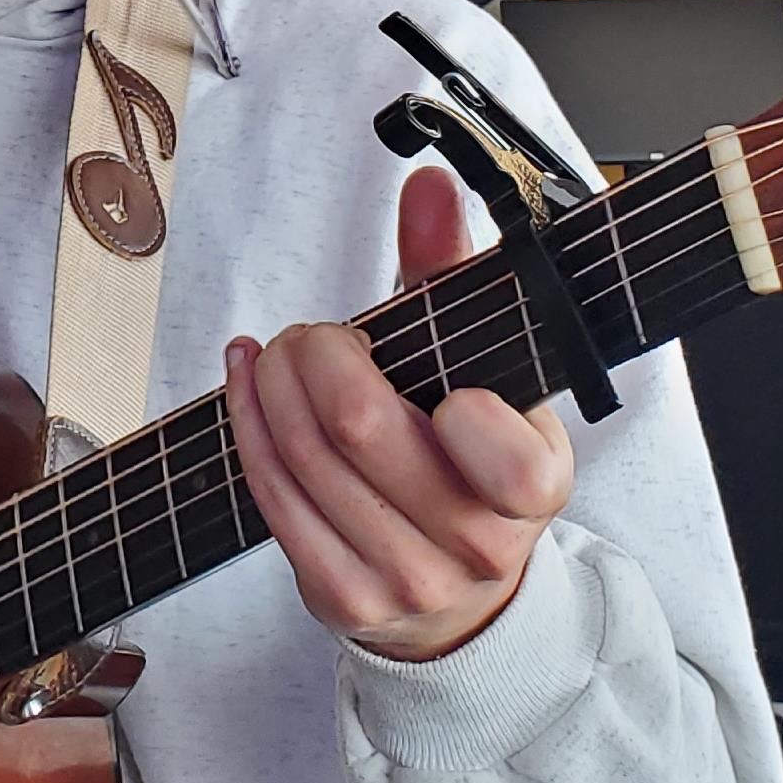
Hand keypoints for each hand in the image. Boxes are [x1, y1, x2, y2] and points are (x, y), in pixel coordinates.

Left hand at [222, 166, 576, 661]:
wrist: (457, 592)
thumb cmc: (467, 459)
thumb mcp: (484, 369)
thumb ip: (454, 275)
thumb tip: (429, 186)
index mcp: (534, 485)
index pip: (506, 458)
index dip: (460, 409)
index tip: (428, 370)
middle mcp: (478, 544)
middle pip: (361, 428)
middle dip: (316, 354)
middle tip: (313, 335)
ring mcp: (406, 579)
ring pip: (304, 456)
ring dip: (273, 381)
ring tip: (279, 352)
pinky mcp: (341, 597)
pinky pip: (271, 494)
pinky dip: (248, 422)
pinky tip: (248, 380)